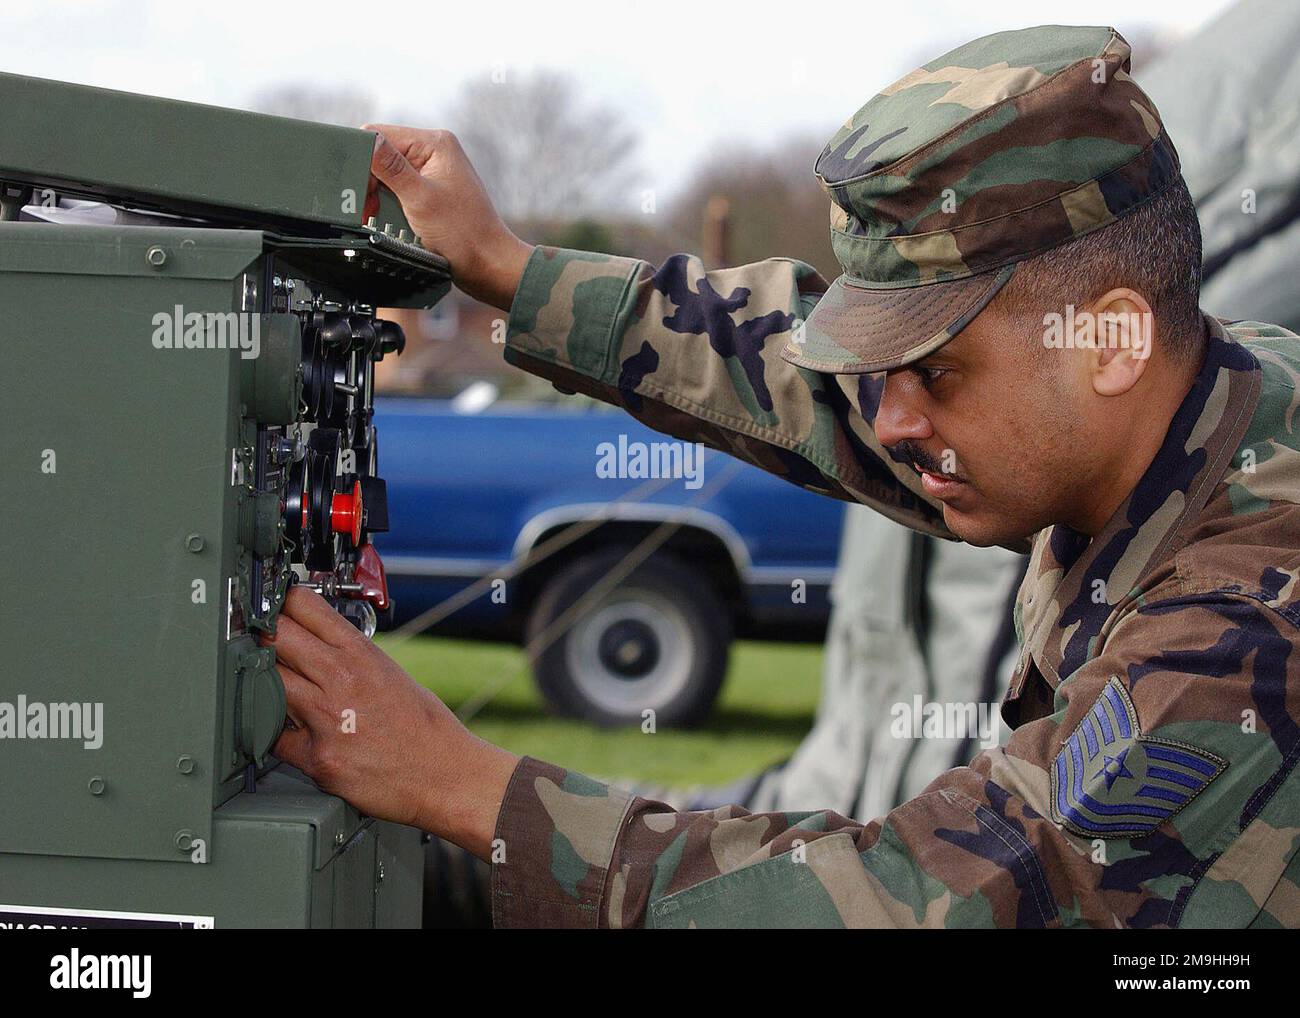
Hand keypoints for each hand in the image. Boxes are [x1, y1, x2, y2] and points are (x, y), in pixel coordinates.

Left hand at [260, 586, 518, 857]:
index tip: (271, 605)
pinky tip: (282, 730)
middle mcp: (341, 678)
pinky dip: (273, 733)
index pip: (305, 607)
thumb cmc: (424, 728)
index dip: (282, 602)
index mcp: (362, 653)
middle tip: (257, 643)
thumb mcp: (391, 674)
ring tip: (268, 687)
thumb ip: (351, 660)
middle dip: (262, 638)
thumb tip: (316, 649)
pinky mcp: (317, 757)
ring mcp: (326, 718)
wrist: (445, 774)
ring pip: (266, 683)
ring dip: (262, 683)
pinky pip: (274, 738)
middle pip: (276, 638)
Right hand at [363, 123, 534, 310]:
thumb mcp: (420, 199)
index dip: (364, 160)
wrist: (487, 264)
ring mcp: (433, 170)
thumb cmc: (464, 234)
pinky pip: (399, 187)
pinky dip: (389, 202)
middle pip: (382, 153)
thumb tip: (368, 139)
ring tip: (375, 215)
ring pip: (387, 172)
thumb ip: (391, 168)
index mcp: (435, 143)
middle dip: (370, 180)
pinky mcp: (431, 189)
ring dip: (377, 194)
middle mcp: (434, 151)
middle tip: (368, 209)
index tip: (361, 189)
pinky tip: (389, 216)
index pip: (380, 134)